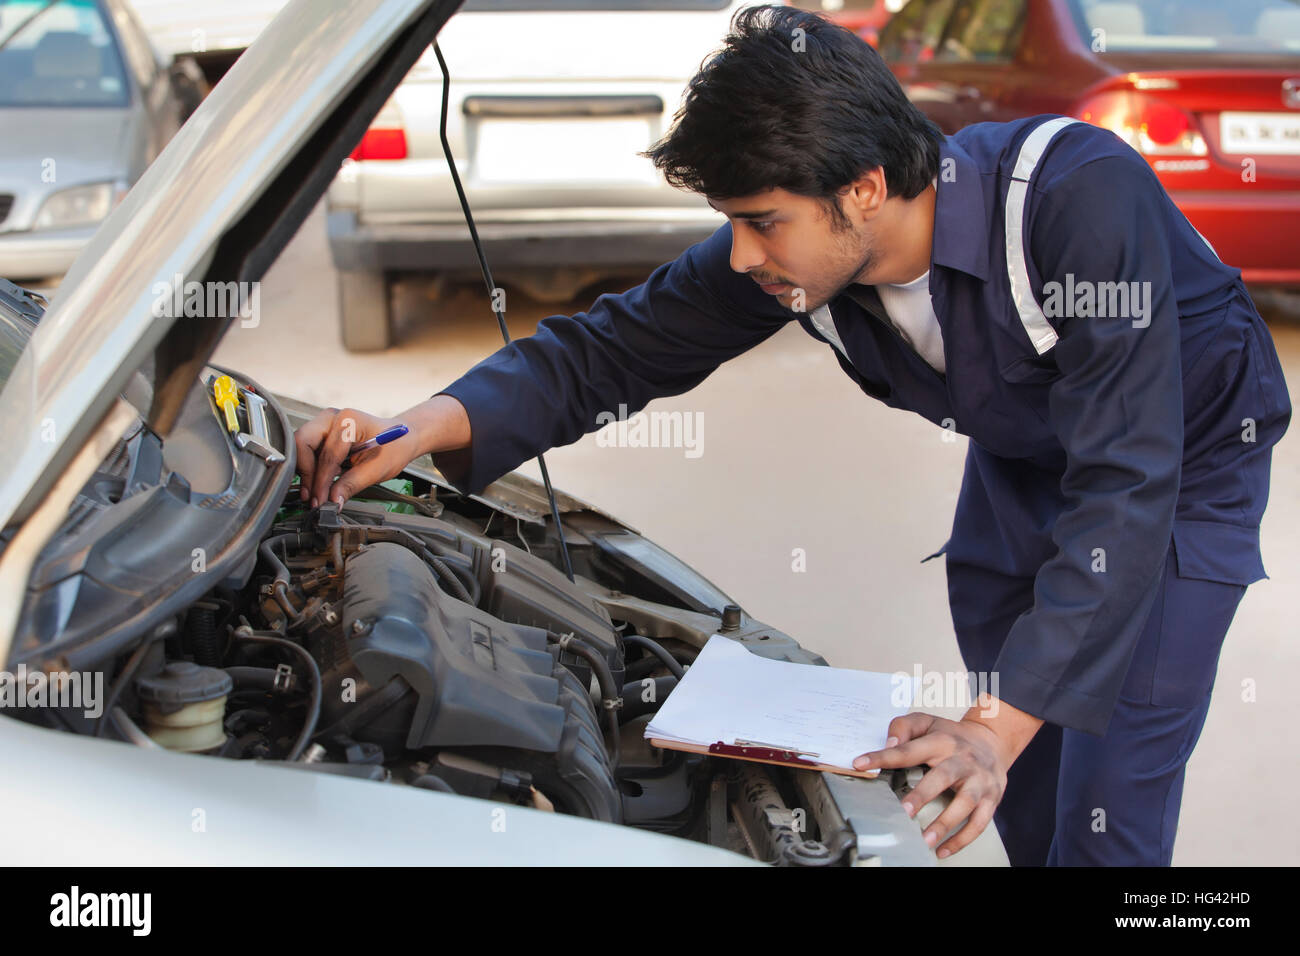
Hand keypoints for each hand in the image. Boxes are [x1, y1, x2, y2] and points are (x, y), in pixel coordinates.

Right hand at [294, 407, 418, 507]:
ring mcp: (325, 423)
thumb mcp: (377, 469)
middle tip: (310, 496)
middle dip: (304, 472)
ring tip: (316, 492)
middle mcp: (332, 417)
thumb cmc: (394, 447)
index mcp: (349, 421)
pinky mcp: (323, 433)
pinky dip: (311, 468)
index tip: (319, 501)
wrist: (402, 438)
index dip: (320, 482)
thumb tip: (333, 502)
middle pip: (302, 442)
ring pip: (301, 447)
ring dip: (306, 471)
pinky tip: (321, 482)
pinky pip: (308, 450)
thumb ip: (352, 485)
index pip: (326, 455)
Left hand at [852, 697, 1041, 858]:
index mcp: (942, 740)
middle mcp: (962, 760)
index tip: (860, 764)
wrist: (992, 742)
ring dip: (945, 822)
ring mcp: (979, 780)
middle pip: (943, 776)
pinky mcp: (992, 797)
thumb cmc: (952, 736)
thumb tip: (889, 743)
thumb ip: (904, 727)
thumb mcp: (927, 722)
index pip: (908, 749)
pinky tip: (944, 849)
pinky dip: (963, 838)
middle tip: (903, 811)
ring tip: (925, 838)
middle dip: (922, 795)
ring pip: (965, 802)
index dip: (883, 757)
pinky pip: (980, 822)